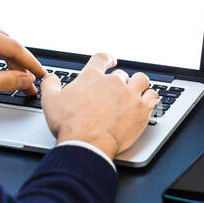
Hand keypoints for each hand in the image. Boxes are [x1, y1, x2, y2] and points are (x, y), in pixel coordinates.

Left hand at [0, 13, 44, 99]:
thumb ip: (3, 81)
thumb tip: (25, 80)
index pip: (13, 47)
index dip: (31, 64)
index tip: (42, 76)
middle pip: (7, 42)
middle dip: (21, 63)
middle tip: (31, 83)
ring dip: (10, 57)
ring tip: (18, 77)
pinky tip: (3, 64)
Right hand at [40, 53, 157, 160]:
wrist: (87, 144)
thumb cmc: (69, 124)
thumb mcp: (50, 101)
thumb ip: (50, 84)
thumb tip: (50, 77)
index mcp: (92, 77)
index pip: (101, 58)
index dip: (107, 59)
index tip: (110, 61)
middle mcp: (113, 82)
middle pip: (121, 74)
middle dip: (118, 82)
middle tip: (115, 93)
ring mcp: (129, 95)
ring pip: (141, 80)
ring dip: (138, 85)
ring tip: (135, 92)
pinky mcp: (142, 110)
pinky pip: (153, 96)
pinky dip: (150, 98)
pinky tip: (146, 102)